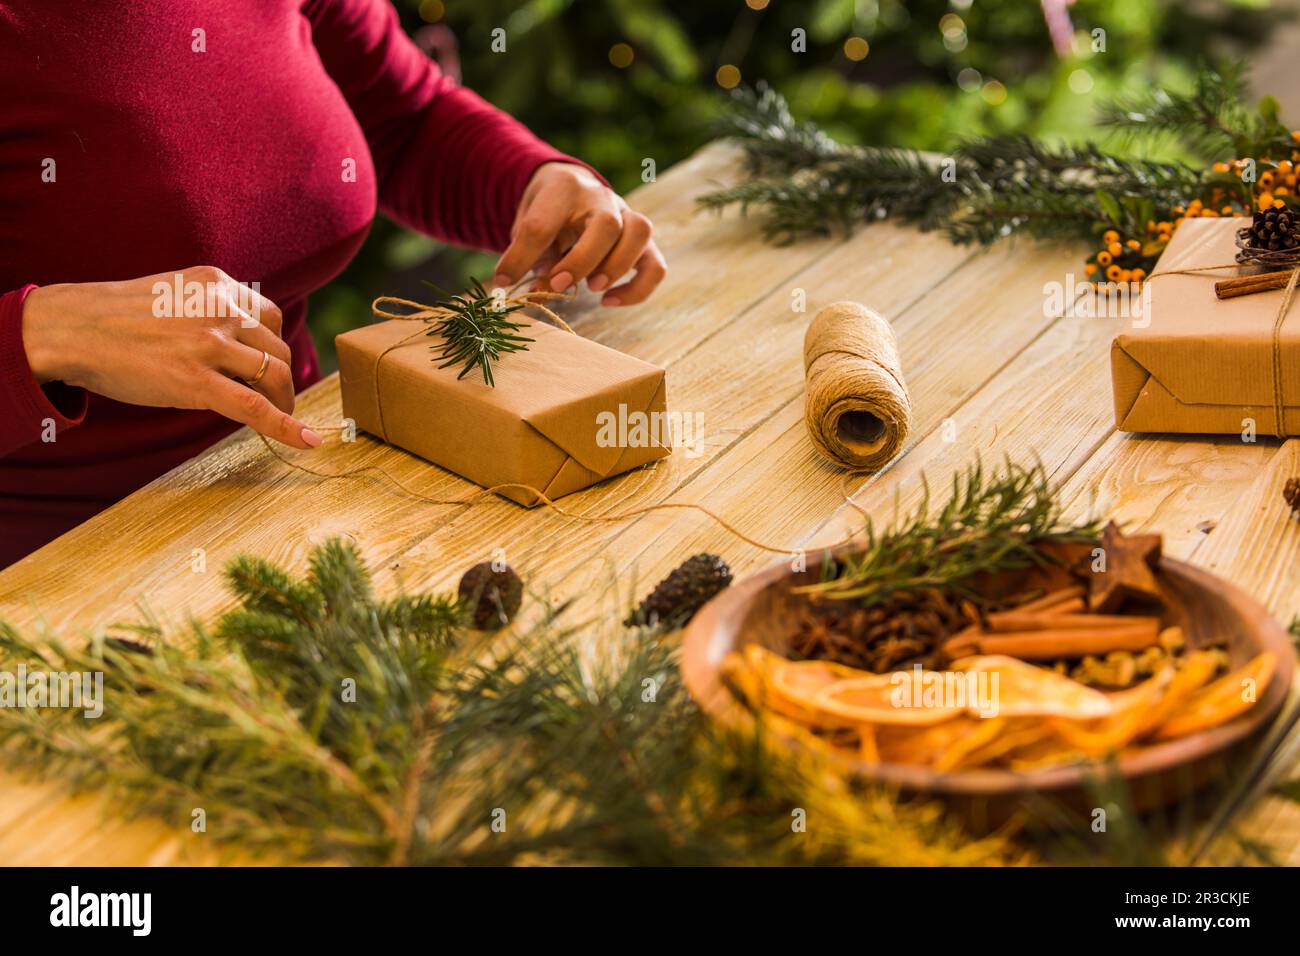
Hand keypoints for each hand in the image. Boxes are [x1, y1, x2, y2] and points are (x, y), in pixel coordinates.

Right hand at [21, 267, 319, 448]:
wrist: (72, 327)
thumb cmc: (117, 316)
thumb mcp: (174, 294)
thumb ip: (210, 309)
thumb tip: (240, 341)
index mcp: (216, 283)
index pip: (268, 316)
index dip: (274, 344)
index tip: (271, 363)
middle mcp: (221, 308)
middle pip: (278, 347)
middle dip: (282, 377)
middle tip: (277, 397)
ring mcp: (211, 344)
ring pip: (274, 376)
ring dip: (283, 400)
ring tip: (280, 415)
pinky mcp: (198, 381)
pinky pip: (256, 407)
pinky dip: (288, 426)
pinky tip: (308, 440)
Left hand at [493, 162, 666, 306]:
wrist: (570, 189)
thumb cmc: (545, 213)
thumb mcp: (528, 227)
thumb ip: (532, 256)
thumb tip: (542, 292)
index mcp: (564, 187)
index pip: (543, 224)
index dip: (521, 258)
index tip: (504, 281)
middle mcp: (601, 196)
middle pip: (606, 224)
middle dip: (582, 261)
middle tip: (559, 284)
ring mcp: (627, 216)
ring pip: (639, 234)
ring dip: (617, 267)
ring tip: (593, 289)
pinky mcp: (643, 241)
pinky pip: (655, 265)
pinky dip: (637, 288)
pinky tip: (609, 301)